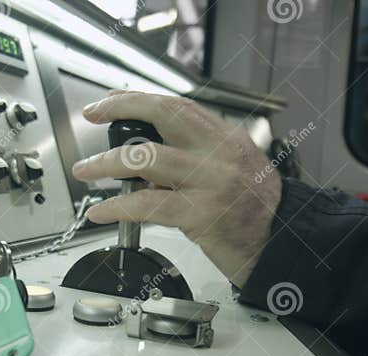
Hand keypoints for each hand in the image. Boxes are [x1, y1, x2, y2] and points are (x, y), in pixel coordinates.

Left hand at [72, 91, 282, 286]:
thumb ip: (192, 158)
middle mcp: (219, 153)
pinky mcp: (202, 214)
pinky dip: (117, 207)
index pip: (177, 105)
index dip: (138, 98)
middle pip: (163, 114)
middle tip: (93, 115)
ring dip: (107, 163)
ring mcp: (211, 182)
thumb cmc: (252, 210)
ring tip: (86, 170)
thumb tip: (141, 159)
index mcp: (225, 138)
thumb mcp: (228, 170)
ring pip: (147, 159)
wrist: (282, 244)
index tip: (111, 100)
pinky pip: (148, 204)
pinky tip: (100, 211)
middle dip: (120, 109)